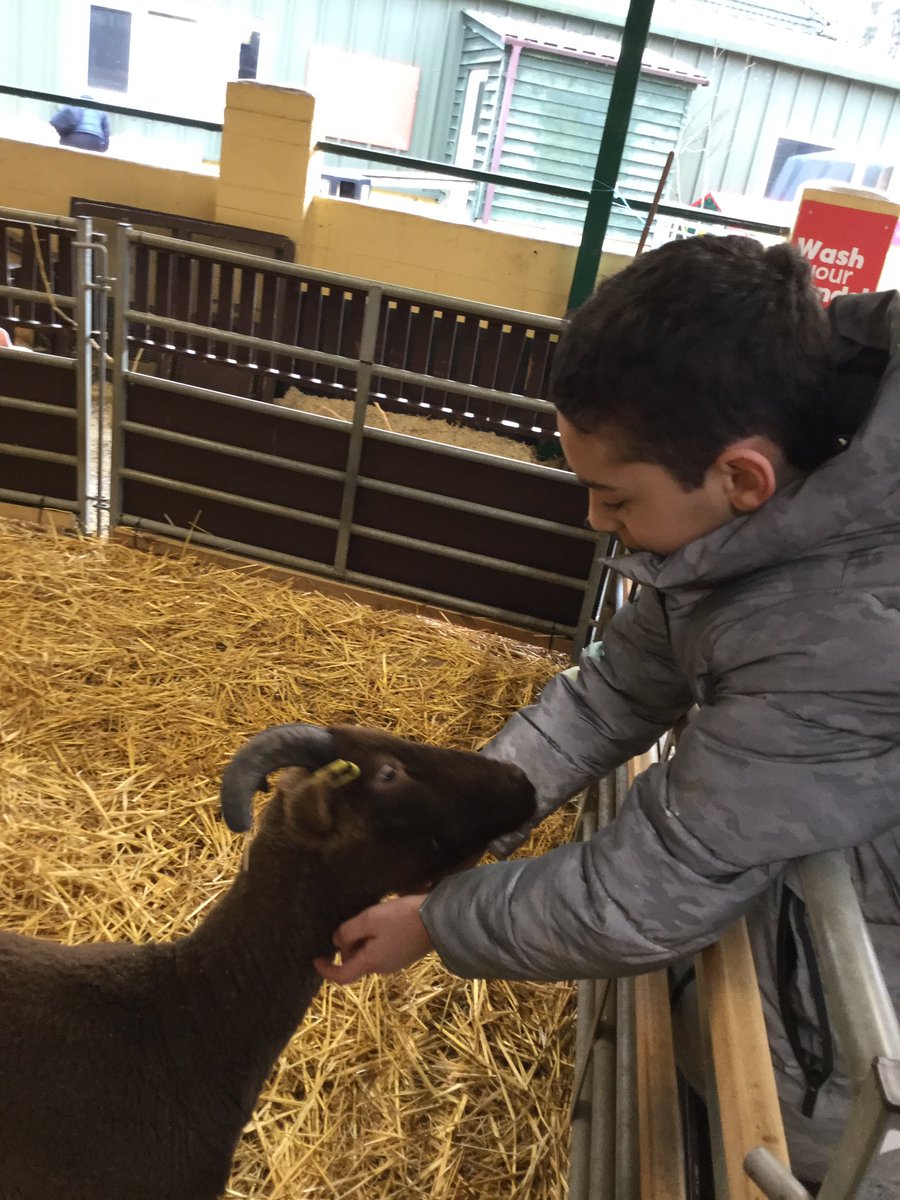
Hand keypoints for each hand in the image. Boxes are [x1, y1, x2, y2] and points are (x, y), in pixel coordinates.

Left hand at [314, 894, 432, 983]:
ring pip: (370, 953)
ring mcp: (396, 962)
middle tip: (356, 920)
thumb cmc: (403, 919)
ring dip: (364, 939)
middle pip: (356, 960)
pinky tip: (387, 920)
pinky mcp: (406, 954)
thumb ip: (349, 931)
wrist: (441, 921)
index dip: (326, 970)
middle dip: (349, 944)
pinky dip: (377, 938)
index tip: (316, 959)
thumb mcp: (370, 919)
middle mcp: (382, 968)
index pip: (342, 975)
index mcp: (370, 962)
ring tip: (373, 916)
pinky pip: (383, 949)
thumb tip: (336, 941)